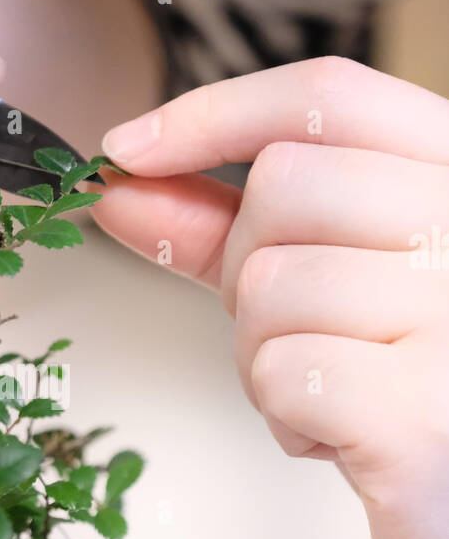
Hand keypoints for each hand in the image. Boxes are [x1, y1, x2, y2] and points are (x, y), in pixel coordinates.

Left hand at [99, 57, 448, 538]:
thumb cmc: (403, 401)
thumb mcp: (328, 293)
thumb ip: (226, 230)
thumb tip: (120, 185)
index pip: (329, 97)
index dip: (213, 114)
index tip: (127, 152)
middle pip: (283, 188)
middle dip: (246, 272)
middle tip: (302, 336)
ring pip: (271, 286)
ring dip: (265, 357)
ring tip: (335, 398)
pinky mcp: (423, 414)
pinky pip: (286, 371)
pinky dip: (287, 416)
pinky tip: (343, 441)